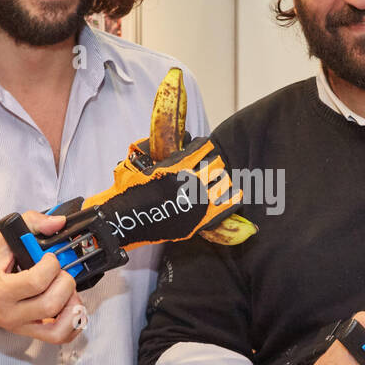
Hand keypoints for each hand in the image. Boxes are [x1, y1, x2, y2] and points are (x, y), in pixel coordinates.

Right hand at [0, 212, 86, 344]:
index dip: (51, 265)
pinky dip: (71, 323)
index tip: (49, 257)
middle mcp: (10, 313)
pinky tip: (71, 306)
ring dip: (72, 306)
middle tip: (59, 272)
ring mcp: (20, 325)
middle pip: (51, 305)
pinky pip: (57, 336)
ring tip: (67, 290)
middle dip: (65, 283)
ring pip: (58, 328)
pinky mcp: (26, 331)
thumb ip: (30, 224)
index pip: (37, 282)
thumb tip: (57, 222)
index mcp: (0, 289)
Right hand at [80, 136, 244, 247]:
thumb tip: (154, 144)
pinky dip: (234, 199)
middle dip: (214, 164)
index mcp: (178, 164)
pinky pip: (226, 206)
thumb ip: (147, 151)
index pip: (204, 147)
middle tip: (212, 167)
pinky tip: (238, 195)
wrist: (127, 219)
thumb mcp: (135, 164)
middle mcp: (191, 181)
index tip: (205, 149)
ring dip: (222, 180)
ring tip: (220, 181)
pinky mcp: (199, 219)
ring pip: (223, 183)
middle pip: (217, 165)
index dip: (204, 147)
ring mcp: (197, 201)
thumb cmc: (127, 191)